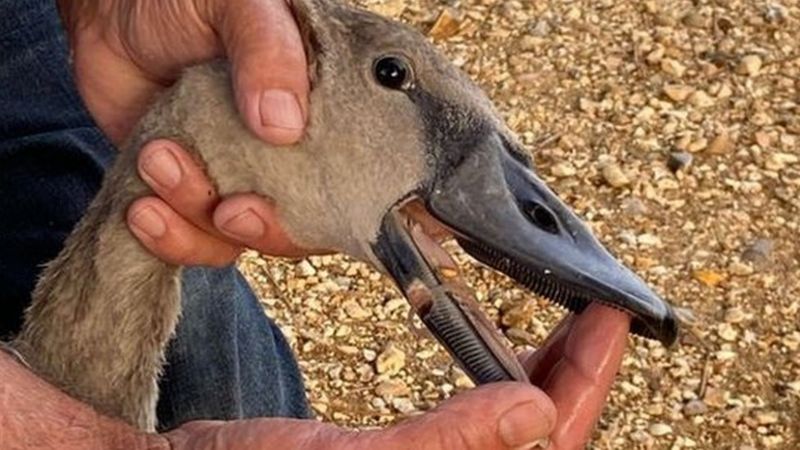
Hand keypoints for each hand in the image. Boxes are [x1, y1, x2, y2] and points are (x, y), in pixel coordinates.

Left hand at [58, 0, 309, 261]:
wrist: (117, 11)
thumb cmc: (190, 0)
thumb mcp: (241, 6)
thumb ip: (268, 53)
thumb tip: (284, 126)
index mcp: (321, 117)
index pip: (353, 183)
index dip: (333, 214)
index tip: (291, 203)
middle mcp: (288, 157)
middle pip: (299, 230)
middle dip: (261, 230)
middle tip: (227, 208)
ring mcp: (238, 178)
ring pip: (237, 239)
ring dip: (196, 220)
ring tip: (157, 158)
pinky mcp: (190, 193)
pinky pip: (191, 241)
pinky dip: (169, 238)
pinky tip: (141, 209)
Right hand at [157, 303, 628, 449]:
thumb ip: (445, 448)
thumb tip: (541, 419)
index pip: (551, 445)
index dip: (587, 381)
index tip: (610, 317)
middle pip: (542, 433)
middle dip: (573, 370)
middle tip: (592, 310)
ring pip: (513, 424)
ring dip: (542, 369)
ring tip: (560, 322)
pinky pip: (475, 415)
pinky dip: (497, 372)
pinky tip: (499, 345)